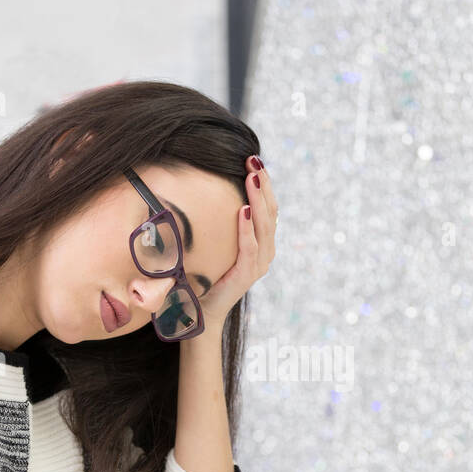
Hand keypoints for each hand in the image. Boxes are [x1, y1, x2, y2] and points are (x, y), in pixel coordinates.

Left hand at [194, 156, 276, 330]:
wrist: (201, 312)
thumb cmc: (205, 275)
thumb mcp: (215, 243)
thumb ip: (219, 223)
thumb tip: (203, 189)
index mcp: (261, 242)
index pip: (268, 207)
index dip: (264, 183)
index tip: (253, 159)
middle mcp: (265, 251)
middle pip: (271, 212)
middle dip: (263, 184)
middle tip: (253, 160)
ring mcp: (259, 264)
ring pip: (264, 226)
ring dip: (258, 199)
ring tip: (252, 176)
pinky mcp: (247, 275)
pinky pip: (250, 248)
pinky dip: (247, 228)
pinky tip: (244, 209)